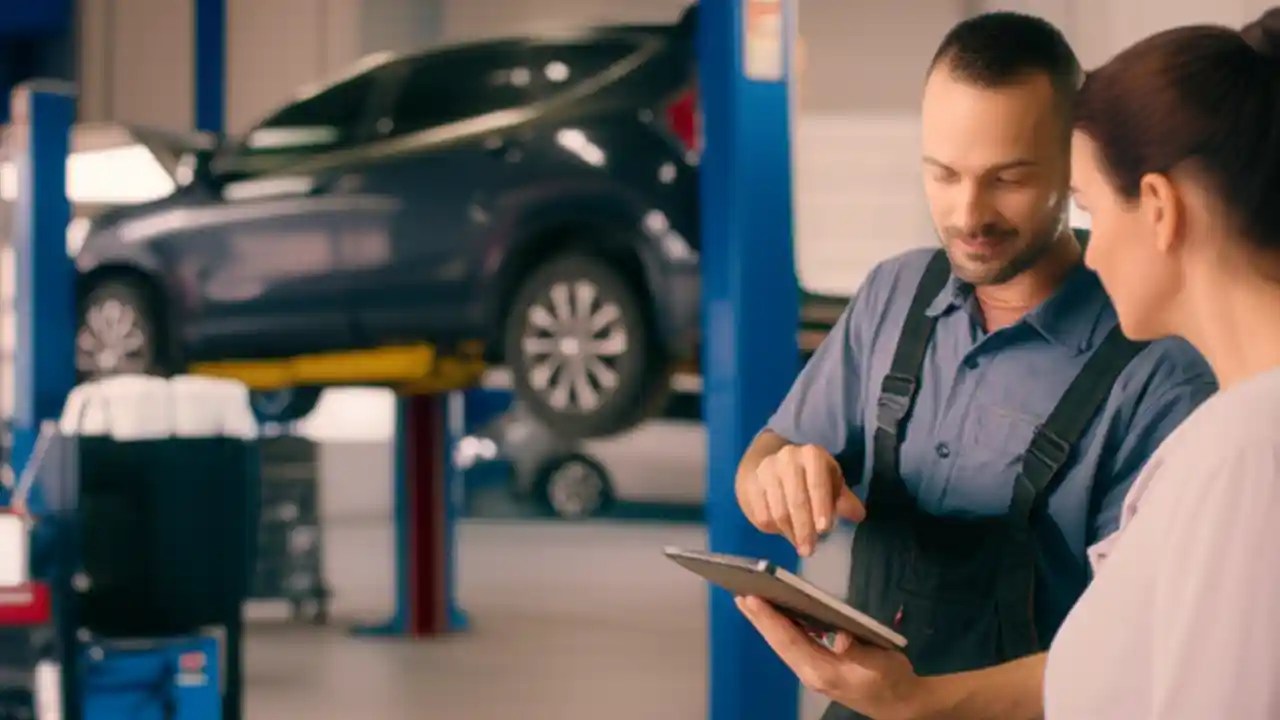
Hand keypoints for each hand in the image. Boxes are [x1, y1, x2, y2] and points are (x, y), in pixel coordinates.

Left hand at [736, 595, 925, 719]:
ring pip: (783, 644)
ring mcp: (812, 672)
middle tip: (740, 594)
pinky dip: (783, 628)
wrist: (901, 704)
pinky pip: (793, 645)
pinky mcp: (817, 668)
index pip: (788, 640)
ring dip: (767, 623)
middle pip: (779, 642)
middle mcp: (810, 672)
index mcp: (822, 671)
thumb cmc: (892, 680)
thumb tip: (839, 636)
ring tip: (751, 601)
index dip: (769, 619)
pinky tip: (778, 615)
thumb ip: (857, 649)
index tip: (751, 598)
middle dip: (760, 619)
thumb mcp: (880, 663)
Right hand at [741, 444, 864, 555]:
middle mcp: (786, 459)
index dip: (821, 507)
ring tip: (800, 544)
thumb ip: (843, 499)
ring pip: (778, 511)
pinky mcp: (748, 486)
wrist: (767, 463)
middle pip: (796, 500)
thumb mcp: (829, 482)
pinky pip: (762, 516)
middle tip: (809, 550)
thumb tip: (857, 514)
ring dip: (790, 533)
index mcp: (812, 455)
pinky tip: (784, 531)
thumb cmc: (806, 477)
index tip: (824, 529)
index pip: (817, 483)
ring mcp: (765, 471)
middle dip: (804, 529)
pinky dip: (774, 529)